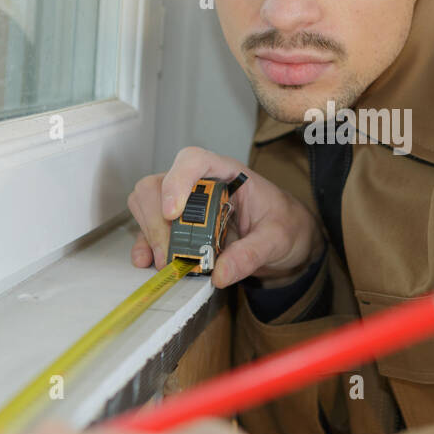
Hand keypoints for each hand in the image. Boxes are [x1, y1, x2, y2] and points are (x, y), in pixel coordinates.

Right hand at [127, 146, 323, 288]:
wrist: (288, 239)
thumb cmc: (283, 225)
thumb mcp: (277, 239)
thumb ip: (252, 254)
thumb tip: (221, 274)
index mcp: (228, 174)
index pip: (193, 160)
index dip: (177, 181)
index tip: (174, 212)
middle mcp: (200, 183)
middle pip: (159, 184)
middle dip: (157, 220)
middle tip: (169, 254)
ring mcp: (185, 203)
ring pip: (147, 203)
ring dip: (150, 234)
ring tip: (166, 262)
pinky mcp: (178, 225)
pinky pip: (149, 229)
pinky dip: (145, 246)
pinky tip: (149, 263)